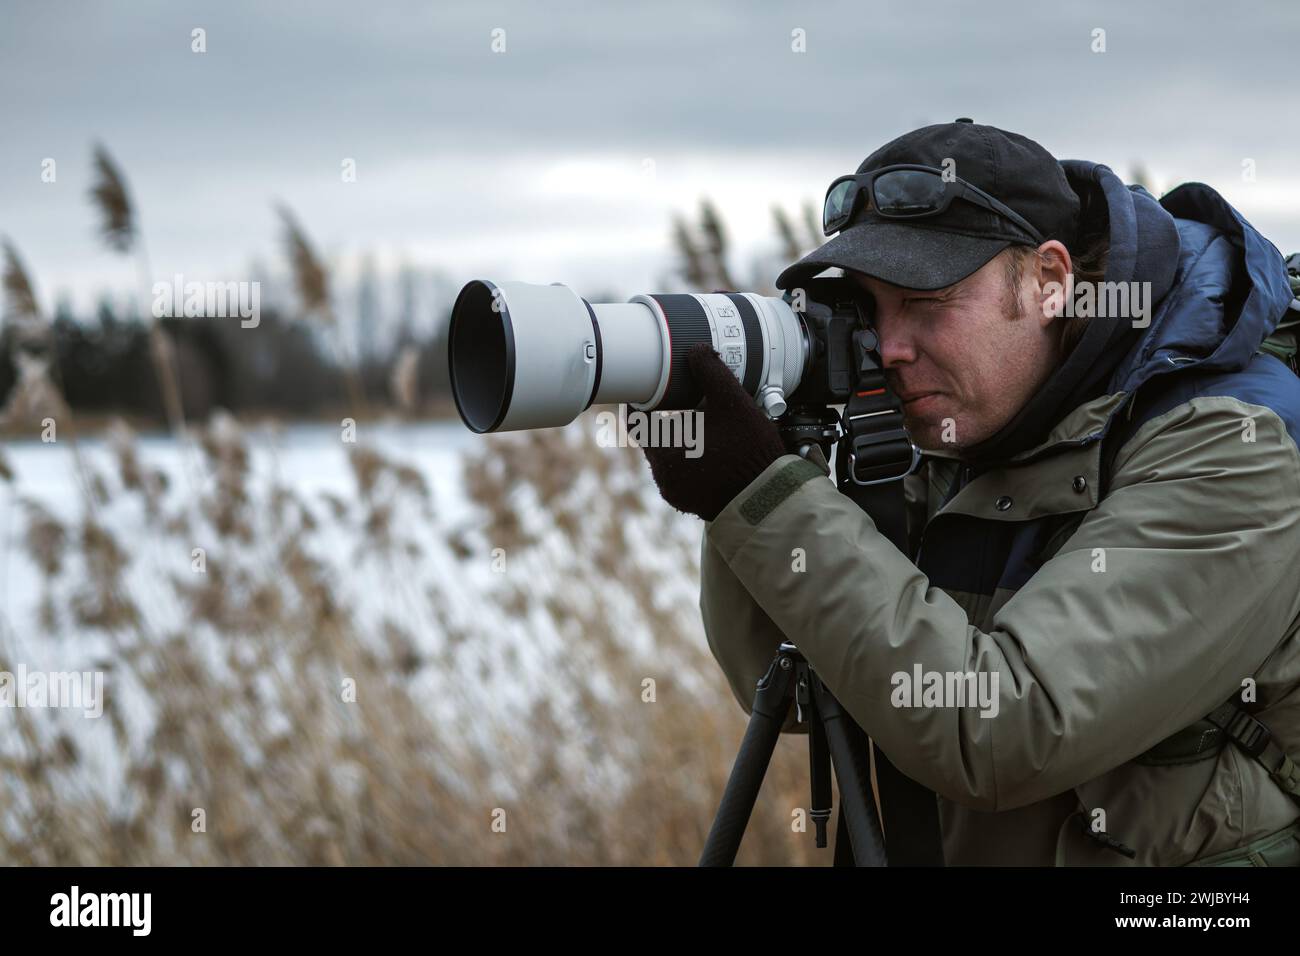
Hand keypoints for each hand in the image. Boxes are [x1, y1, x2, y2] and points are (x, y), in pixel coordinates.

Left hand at [640, 343, 786, 521]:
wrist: (770, 498)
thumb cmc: (751, 451)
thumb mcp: (733, 401)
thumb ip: (711, 371)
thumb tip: (697, 350)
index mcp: (664, 450)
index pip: (638, 420)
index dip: (643, 401)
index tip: (650, 389)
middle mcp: (663, 475)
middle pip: (652, 438)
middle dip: (665, 420)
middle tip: (681, 403)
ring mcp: (674, 492)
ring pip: (666, 457)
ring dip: (677, 441)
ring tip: (699, 426)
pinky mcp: (687, 502)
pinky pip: (679, 474)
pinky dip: (687, 460)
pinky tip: (707, 450)